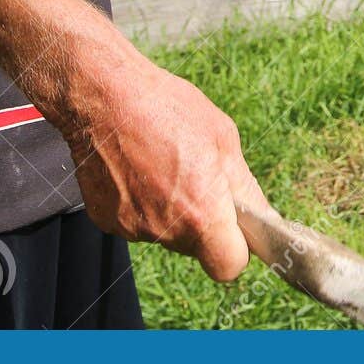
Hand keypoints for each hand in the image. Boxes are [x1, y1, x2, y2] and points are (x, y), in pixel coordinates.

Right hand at [0, 0, 266, 281]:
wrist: (103, 97)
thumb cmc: (166, 109)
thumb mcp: (223, 137)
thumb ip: (242, 186)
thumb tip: (260, 216)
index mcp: (202, 212)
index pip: (228, 267)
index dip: (235, 248)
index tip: (235, 227)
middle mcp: (167, 230)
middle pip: (196, 247)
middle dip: (202, 222)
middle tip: (196, 179)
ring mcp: (133, 228)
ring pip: (166, 232)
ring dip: (171, 210)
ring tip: (162, 164)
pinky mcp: (107, 221)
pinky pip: (137, 221)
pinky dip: (141, 203)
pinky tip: (137, 168)